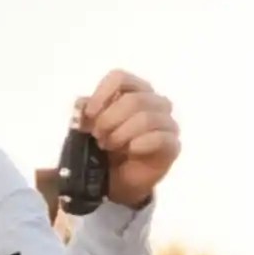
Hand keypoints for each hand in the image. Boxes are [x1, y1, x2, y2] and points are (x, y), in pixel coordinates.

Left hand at [79, 69, 181, 208]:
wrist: (115, 177)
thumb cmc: (105, 145)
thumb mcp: (88, 127)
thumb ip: (84, 112)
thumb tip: (81, 105)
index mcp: (133, 90)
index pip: (120, 78)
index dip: (101, 94)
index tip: (89, 114)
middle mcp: (154, 101)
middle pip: (134, 99)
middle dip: (109, 120)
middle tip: (97, 136)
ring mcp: (166, 123)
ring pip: (147, 118)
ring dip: (121, 134)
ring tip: (109, 146)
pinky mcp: (172, 145)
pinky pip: (161, 138)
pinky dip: (140, 144)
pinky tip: (130, 150)